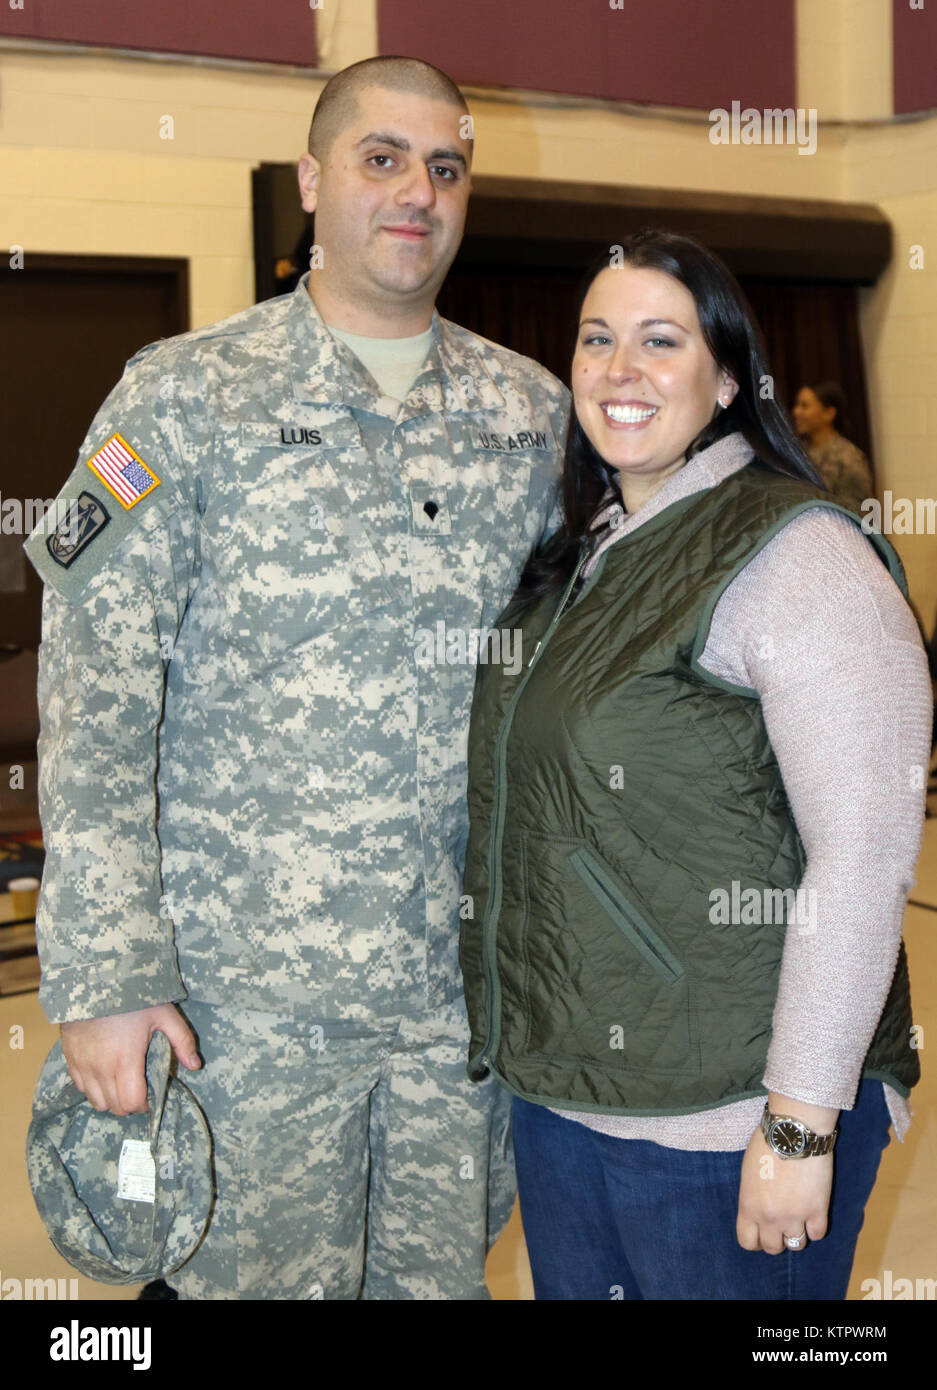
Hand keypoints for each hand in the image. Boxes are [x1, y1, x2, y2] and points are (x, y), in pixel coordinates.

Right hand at [60, 1003, 200, 1115]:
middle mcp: (101, 1069)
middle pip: (114, 1107)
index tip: (150, 1097)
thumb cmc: (133, 997)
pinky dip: (93, 1088)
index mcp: (125, 1060)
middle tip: (138, 1090)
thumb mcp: (164, 1014)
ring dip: (110, 1099)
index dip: (143, 1105)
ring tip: (121, 1084)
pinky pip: (79, 1087)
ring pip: (95, 1101)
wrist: (94, 980)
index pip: (131, 1102)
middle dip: (129, 1104)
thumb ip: (182, 1040)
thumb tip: (195, 1065)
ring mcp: (82, 1065)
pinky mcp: (69, 1058)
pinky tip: (103, 1074)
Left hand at [736, 1094, 836, 1253]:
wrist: (794, 1131)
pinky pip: (818, 1234)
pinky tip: (813, 1211)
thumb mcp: (747, 1172)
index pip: (747, 1241)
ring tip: (799, 1216)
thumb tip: (757, 1209)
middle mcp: (770, 1217)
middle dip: (777, 1238)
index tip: (762, 1232)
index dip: (755, 1239)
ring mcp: (795, 1217)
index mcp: (748, 1206)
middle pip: (773, 1248)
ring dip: (797, 1232)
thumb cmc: (767, 1143)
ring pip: (796, 1244)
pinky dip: (816, 1226)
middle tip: (782, 1223)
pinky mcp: (817, 1211)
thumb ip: (751, 1196)